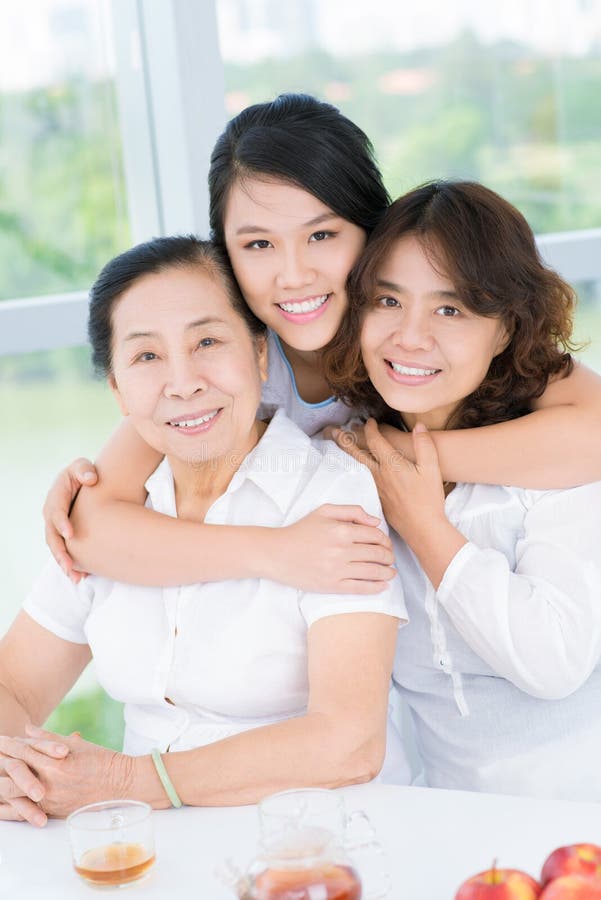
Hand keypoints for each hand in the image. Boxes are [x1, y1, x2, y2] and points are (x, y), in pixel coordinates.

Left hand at [1, 725, 132, 822]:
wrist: (121, 785)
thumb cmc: (103, 761)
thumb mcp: (76, 745)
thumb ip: (48, 738)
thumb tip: (27, 729)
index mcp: (55, 764)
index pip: (24, 752)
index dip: (10, 745)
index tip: (2, 739)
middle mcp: (50, 785)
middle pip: (15, 773)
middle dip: (2, 762)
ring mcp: (50, 801)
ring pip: (16, 794)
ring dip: (4, 784)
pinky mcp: (54, 812)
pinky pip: (25, 810)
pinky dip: (12, 806)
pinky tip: (3, 803)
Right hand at [43, 459, 97, 582]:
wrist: (84, 482)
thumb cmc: (84, 473)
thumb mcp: (83, 466)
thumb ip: (84, 470)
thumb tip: (90, 479)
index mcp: (56, 498)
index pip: (56, 512)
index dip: (62, 523)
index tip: (71, 535)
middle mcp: (52, 514)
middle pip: (52, 536)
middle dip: (60, 552)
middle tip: (70, 566)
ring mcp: (57, 527)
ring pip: (57, 548)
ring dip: (65, 563)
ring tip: (75, 577)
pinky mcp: (64, 535)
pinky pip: (66, 551)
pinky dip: (72, 564)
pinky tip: (82, 577)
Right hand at [276, 503, 394, 593]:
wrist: (277, 553)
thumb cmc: (301, 531)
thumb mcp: (325, 511)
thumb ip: (352, 511)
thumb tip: (376, 522)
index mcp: (341, 530)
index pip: (375, 536)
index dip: (385, 540)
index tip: (385, 544)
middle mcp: (342, 550)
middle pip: (377, 554)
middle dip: (388, 556)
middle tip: (389, 558)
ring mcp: (337, 569)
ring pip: (373, 572)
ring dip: (387, 573)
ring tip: (391, 573)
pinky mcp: (332, 585)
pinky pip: (360, 588)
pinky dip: (376, 588)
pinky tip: (383, 586)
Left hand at [332, 421, 466, 587]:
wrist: (422, 528)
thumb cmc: (429, 500)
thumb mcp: (432, 469)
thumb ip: (424, 445)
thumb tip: (418, 425)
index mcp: (391, 465)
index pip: (376, 441)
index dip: (371, 428)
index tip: (370, 421)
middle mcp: (379, 475)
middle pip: (357, 454)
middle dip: (345, 440)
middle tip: (334, 430)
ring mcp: (377, 488)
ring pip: (358, 467)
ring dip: (348, 454)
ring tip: (338, 446)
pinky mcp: (378, 499)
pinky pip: (363, 479)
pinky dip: (356, 469)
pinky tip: (356, 471)